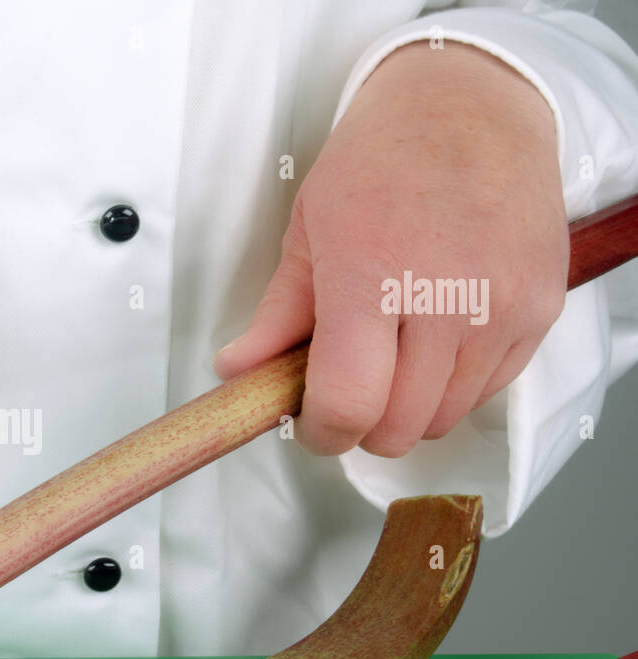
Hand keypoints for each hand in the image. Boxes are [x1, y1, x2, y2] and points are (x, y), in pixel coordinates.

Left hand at [214, 41, 567, 456]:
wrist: (471, 108)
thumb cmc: (379, 163)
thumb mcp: (309, 231)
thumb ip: (276, 317)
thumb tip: (237, 372)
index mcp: (372, 276)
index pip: (349, 403)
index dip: (322, 432)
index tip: (312, 425)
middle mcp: (446, 297)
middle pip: (399, 425)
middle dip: (361, 426)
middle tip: (345, 392)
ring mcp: (502, 306)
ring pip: (446, 417)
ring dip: (409, 410)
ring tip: (390, 359)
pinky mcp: (541, 309)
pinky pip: (489, 389)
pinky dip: (454, 386)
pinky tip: (433, 341)